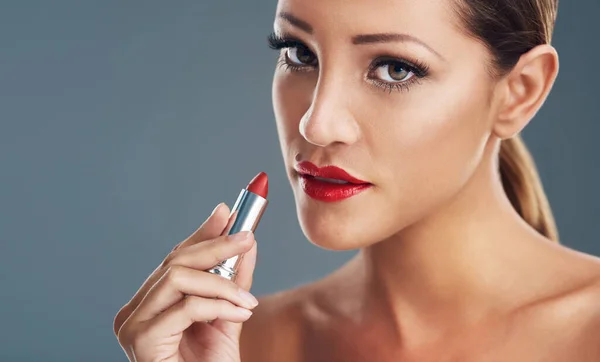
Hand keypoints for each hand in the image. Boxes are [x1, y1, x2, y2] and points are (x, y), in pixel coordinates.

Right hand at [113, 203, 258, 361]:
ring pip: (178, 277)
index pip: (175, 259)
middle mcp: (135, 311)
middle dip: (216, 245)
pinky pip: (186, 307)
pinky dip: (219, 305)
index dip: (203, 233)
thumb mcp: (228, 316)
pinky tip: (241, 314)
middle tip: (248, 236)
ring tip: (249, 301)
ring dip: (222, 282)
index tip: (229, 211)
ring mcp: (133, 325)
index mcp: (151, 304)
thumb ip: (233, 281)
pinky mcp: (141, 340)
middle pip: (175, 262)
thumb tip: (245, 242)